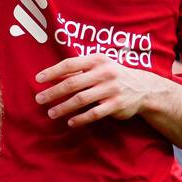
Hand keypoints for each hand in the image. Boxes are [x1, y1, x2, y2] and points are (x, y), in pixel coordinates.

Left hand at [34, 53, 163, 126]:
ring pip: (81, 100)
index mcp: (97, 60)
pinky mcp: (116, 104)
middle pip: (72, 83)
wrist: (143, 87)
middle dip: (53, 92)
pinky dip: (81, 118)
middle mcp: (104, 73)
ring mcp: (111, 89)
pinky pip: (94, 113)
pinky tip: (70, 122)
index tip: (38, 79)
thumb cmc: (113, 75)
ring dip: (64, 107)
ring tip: (51, 113)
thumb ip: (78, 71)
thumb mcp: (98, 67)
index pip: (69, 64)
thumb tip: (53, 77)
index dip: (52, 71)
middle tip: (39, 99)